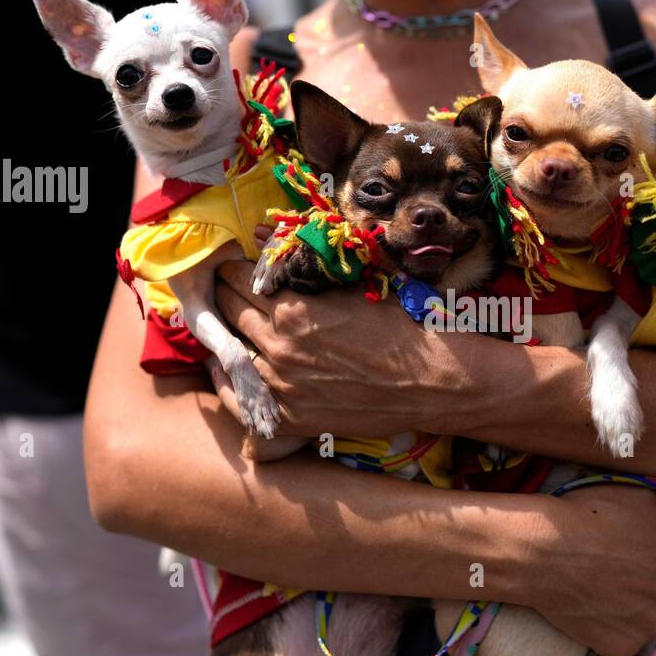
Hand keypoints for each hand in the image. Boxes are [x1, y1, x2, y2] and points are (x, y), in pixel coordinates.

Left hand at [215, 259, 488, 439]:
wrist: (430, 381)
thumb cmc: (399, 326)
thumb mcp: (353, 285)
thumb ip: (307, 268)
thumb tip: (265, 237)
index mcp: (293, 309)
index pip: (240, 278)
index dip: (236, 269)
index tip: (237, 269)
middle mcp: (279, 347)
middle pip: (229, 311)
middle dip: (226, 296)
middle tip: (229, 291)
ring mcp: (281, 386)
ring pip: (229, 353)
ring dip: (226, 335)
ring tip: (229, 326)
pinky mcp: (289, 419)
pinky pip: (238, 400)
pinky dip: (226, 381)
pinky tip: (225, 369)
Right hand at [531, 483, 655, 655]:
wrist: (543, 553)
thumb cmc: (591, 517)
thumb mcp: (638, 494)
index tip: (651, 540)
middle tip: (622, 562)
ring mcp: (649, 626)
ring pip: (651, 613)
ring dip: (637, 602)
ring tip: (603, 583)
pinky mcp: (623, 647)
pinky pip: (626, 636)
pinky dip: (614, 625)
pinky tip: (594, 605)